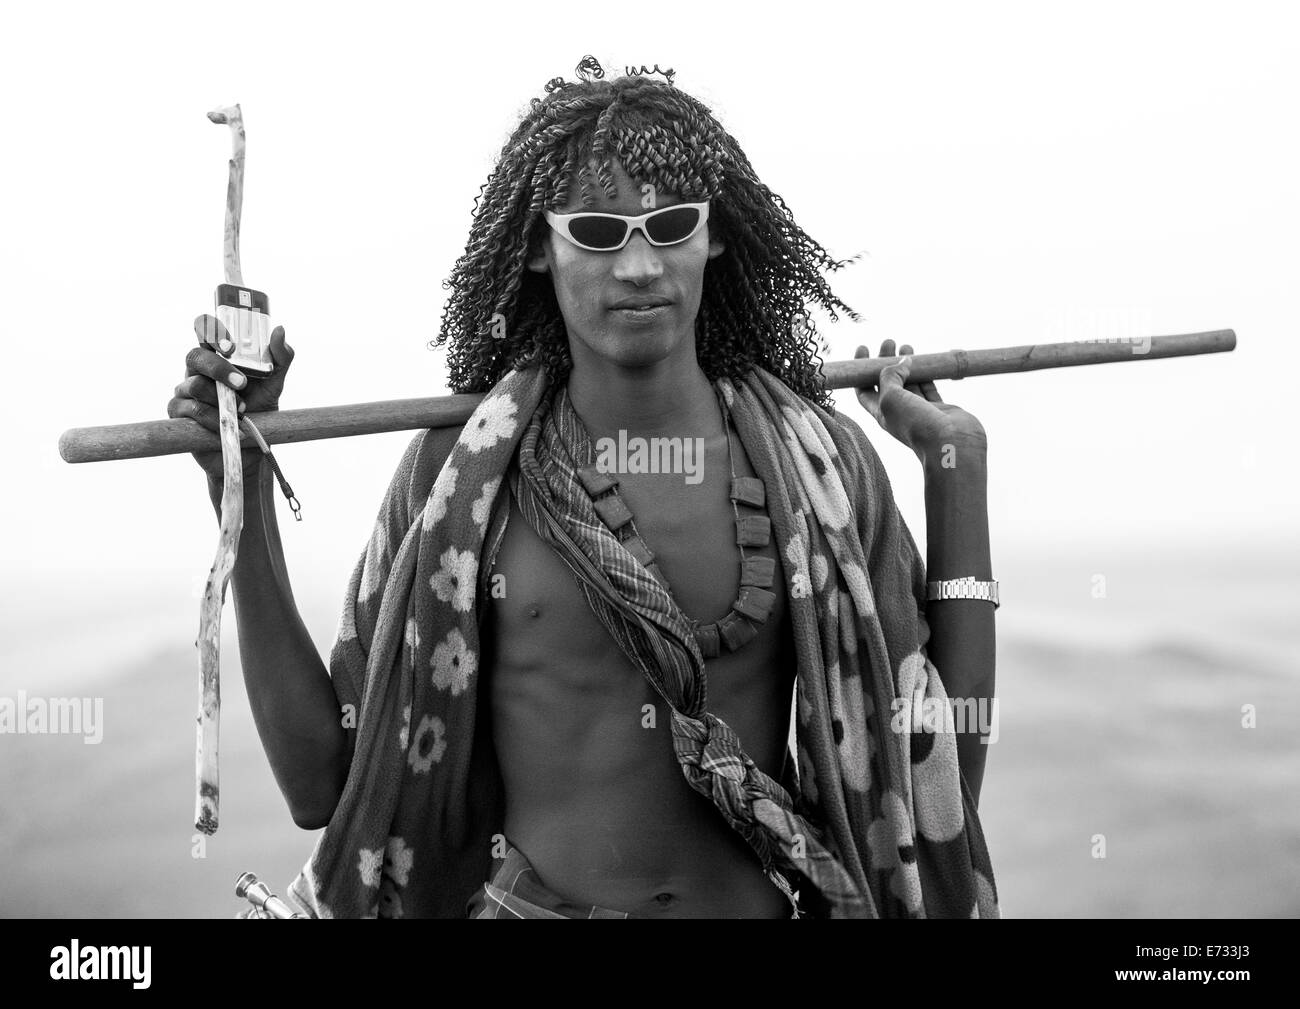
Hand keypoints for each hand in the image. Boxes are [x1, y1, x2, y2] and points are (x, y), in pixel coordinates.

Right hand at [166, 316, 294, 483]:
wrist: (251, 446)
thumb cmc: (259, 408)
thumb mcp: (275, 382)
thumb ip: (280, 357)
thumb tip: (279, 330)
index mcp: (218, 354)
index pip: (205, 329)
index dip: (212, 330)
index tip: (230, 346)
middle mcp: (198, 370)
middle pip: (195, 355)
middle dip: (218, 368)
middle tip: (242, 383)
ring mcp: (185, 390)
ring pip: (194, 386)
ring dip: (221, 400)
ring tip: (242, 411)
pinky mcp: (179, 413)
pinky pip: (192, 410)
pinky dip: (214, 419)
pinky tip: (230, 426)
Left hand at [854, 340, 985, 466]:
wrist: (951, 444)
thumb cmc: (916, 425)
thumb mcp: (891, 398)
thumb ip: (890, 376)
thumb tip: (902, 361)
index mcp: (881, 413)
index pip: (864, 389)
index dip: (860, 370)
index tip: (864, 349)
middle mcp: (899, 412)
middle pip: (887, 382)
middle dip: (886, 361)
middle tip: (889, 342)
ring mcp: (919, 409)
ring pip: (909, 381)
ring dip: (906, 363)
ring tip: (907, 346)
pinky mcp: (939, 406)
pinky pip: (929, 385)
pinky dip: (926, 372)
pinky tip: (925, 360)